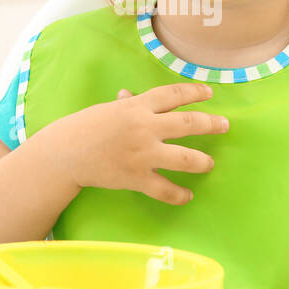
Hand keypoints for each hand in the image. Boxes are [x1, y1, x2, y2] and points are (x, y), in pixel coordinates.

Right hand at [43, 82, 228, 204]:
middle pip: (187, 123)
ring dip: (201, 161)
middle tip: (224, 125)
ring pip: (184, 158)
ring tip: (209, 163)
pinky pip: (165, 189)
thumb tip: (131, 95)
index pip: (173, 95)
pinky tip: (188, 195)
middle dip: (210, 124)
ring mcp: (142, 154)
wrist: (64, 154)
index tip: (210, 93)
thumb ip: (126, 105)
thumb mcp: (107, 110)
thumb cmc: (83, 127)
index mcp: (137, 106)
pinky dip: (179, 194)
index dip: (195, 93)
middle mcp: (144, 127)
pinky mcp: (136, 177)